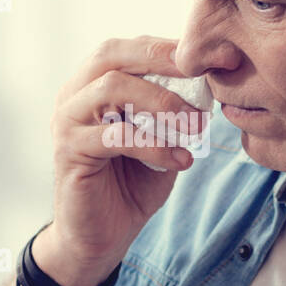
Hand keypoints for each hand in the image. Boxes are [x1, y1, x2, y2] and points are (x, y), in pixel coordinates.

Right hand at [37, 36, 211, 285]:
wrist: (101, 238)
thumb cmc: (131, 183)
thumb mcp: (160, 138)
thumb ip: (174, 109)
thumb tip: (212, 79)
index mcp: (94, 84)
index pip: (131, 48)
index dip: (172, 48)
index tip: (219, 56)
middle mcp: (74, 95)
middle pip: (112, 55)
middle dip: (161, 59)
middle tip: (203, 74)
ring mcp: (66, 122)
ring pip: (111, 89)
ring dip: (161, 103)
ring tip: (196, 127)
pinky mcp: (68, 152)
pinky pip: (114, 136)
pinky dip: (153, 145)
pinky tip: (181, 160)